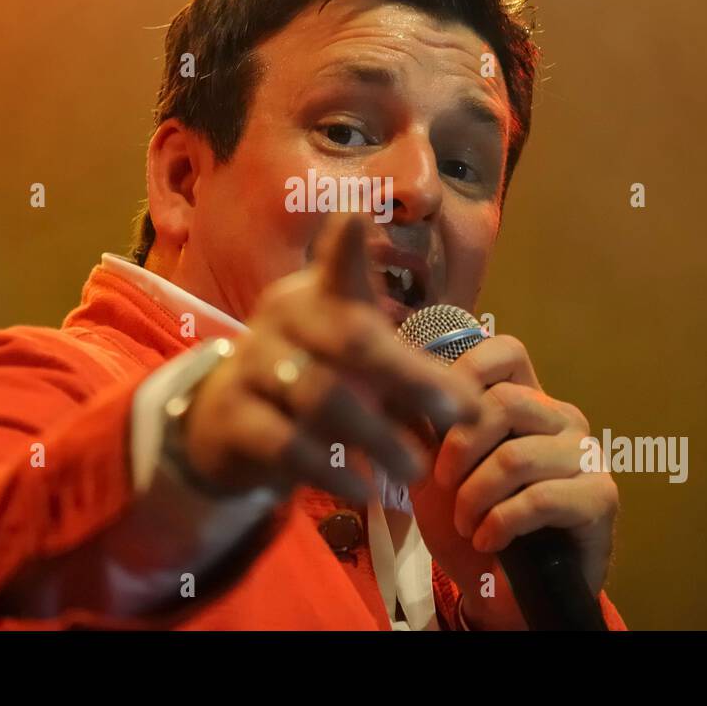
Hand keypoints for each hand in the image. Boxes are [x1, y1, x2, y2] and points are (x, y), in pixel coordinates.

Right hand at [181, 213, 481, 501]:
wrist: (227, 423)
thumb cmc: (311, 380)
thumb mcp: (354, 362)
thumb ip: (411, 371)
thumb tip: (478, 401)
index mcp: (317, 296)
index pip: (334, 262)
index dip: (345, 243)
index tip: (355, 213)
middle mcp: (282, 319)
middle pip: (351, 339)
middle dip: (412, 376)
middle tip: (460, 412)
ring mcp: (252, 365)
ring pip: (320, 395)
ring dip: (377, 436)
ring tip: (417, 469)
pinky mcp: (232, 415)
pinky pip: (285, 444)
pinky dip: (331, 471)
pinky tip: (364, 492)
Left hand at [408, 335, 617, 630]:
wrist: (502, 593)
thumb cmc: (470, 527)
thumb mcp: (429, 473)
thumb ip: (417, 425)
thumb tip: (388, 380)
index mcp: (525, 402)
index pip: (507, 352)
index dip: (468, 369)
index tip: (433, 410)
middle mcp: (561, 419)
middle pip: (505, 402)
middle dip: (458, 448)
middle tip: (441, 483)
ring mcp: (586, 456)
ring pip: (516, 456)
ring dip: (475, 496)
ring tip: (465, 522)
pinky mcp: (600, 497)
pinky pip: (539, 499)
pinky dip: (501, 523)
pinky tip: (488, 541)